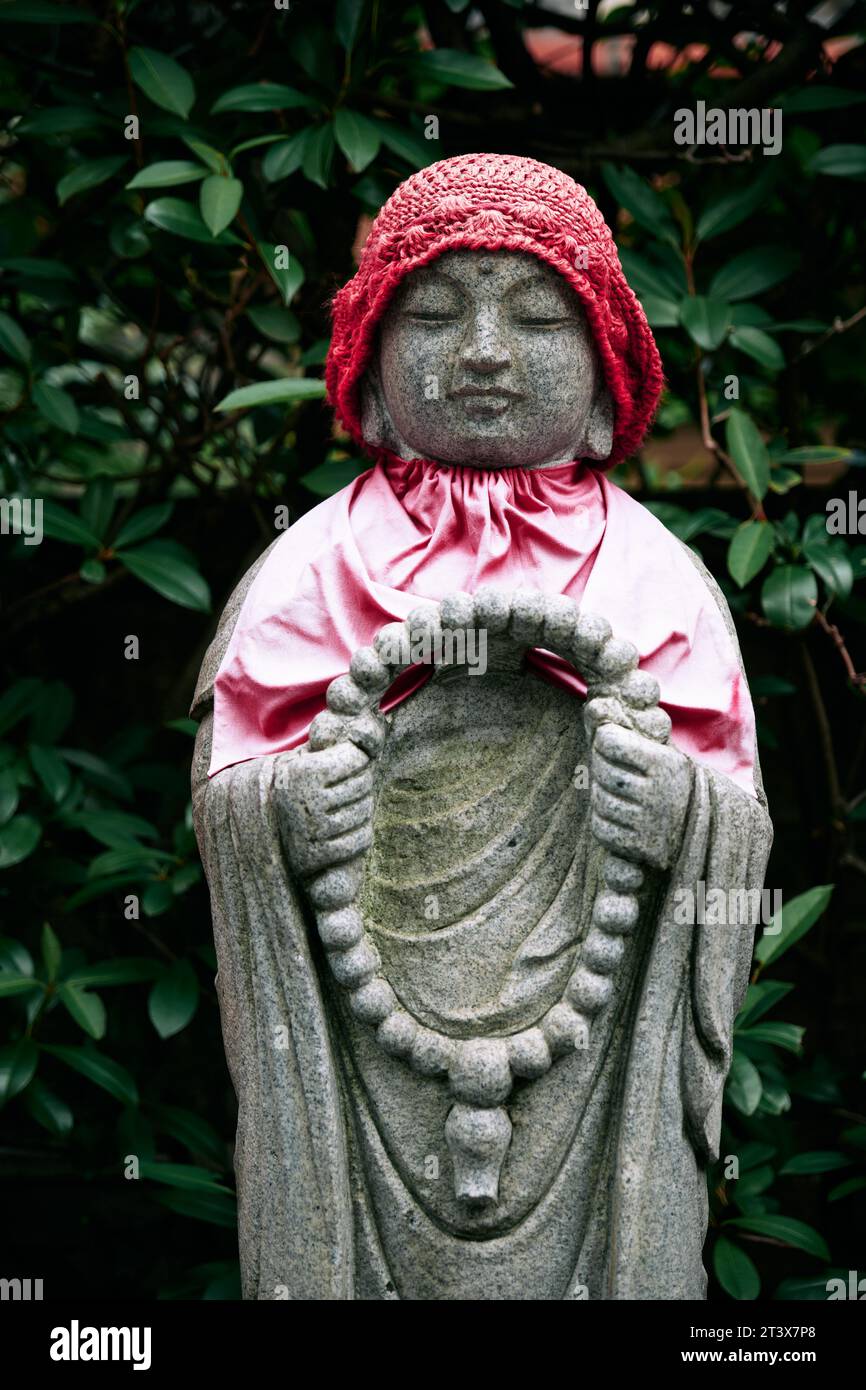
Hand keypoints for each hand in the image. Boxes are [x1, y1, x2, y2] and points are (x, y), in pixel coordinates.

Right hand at [275, 743, 372, 877]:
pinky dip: (362, 834)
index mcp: (302, 772)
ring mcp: (313, 830)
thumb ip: (331, 744)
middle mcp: (306, 799)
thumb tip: (373, 728)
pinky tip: (349, 830)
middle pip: (363, 784)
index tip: (352, 763)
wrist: (265, 830)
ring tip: (346, 808)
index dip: (360, 759)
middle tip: (348, 787)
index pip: (355, 757)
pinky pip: (362, 839)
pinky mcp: (320, 855)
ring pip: (365, 812)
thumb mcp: (304, 760)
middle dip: (362, 783)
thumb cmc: (296, 787)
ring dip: (363, 810)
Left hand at [589, 721, 691, 869]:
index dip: (605, 738)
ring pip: (599, 800)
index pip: (609, 741)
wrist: (704, 829)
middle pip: (602, 770)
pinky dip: (602, 819)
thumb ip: (629, 730)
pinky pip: (601, 828)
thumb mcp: (661, 752)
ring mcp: (649, 823)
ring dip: (601, 794)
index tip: (612, 742)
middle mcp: (658, 793)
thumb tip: (594, 706)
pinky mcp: (640, 848)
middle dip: (601, 766)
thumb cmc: (672, 781)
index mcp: (665, 764)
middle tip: (615, 768)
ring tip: (619, 792)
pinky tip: (618, 814)